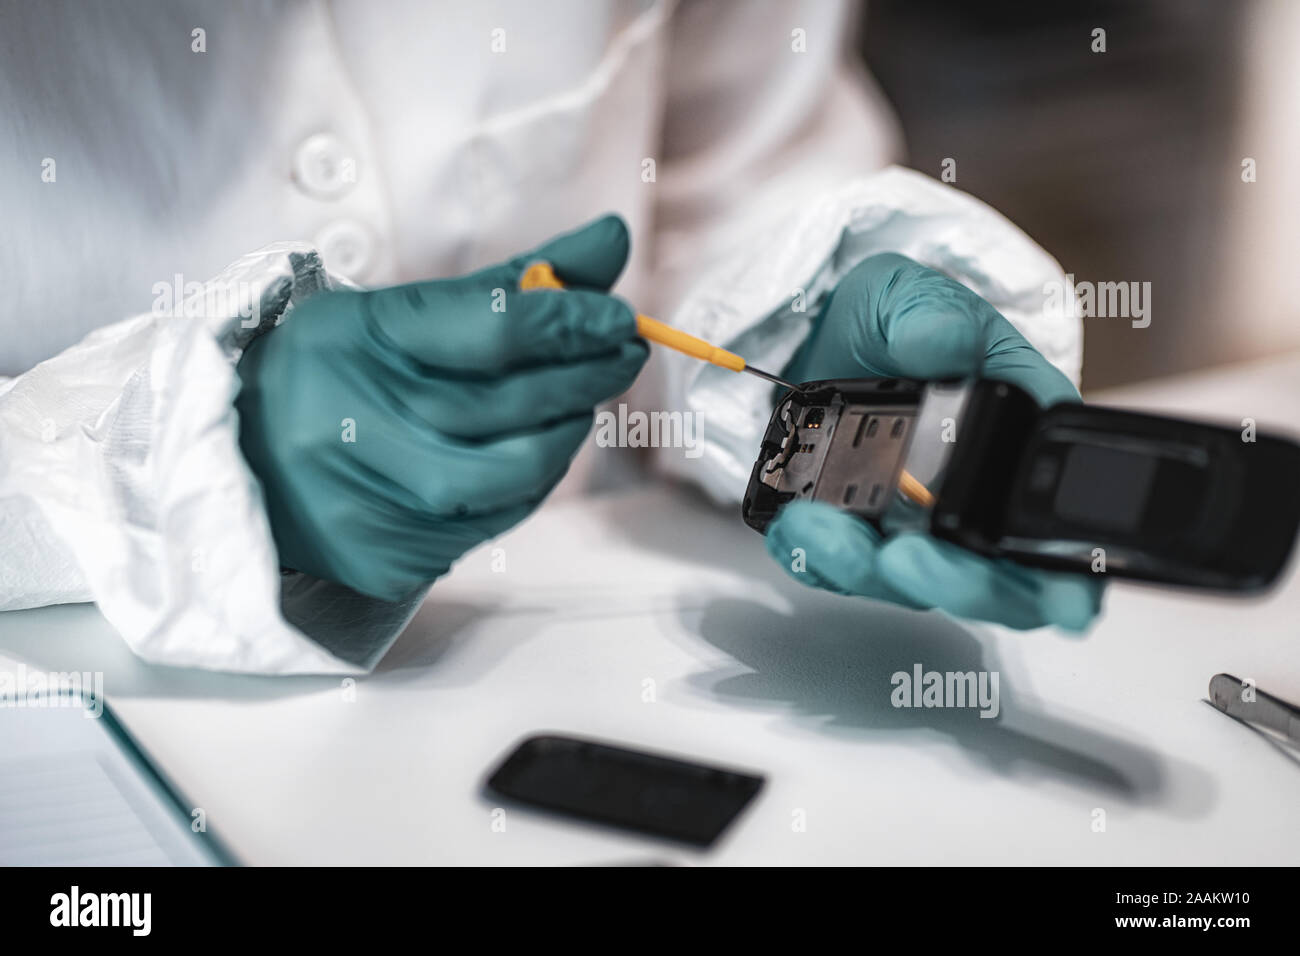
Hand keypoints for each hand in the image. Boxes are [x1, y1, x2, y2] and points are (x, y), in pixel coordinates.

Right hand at [236, 216, 646, 600]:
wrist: (242, 465)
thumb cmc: (335, 375)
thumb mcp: (397, 312)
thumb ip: (508, 283)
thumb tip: (612, 241)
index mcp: (349, 340)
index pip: (489, 326)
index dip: (567, 318)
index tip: (614, 314)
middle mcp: (349, 424)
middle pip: (508, 403)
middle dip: (583, 374)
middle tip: (621, 352)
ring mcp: (365, 500)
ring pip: (511, 475)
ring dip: (563, 438)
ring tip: (574, 407)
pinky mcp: (385, 558)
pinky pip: (493, 523)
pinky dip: (530, 485)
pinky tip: (533, 454)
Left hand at [768, 253, 1102, 630]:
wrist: (814, 336)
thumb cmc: (887, 320)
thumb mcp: (909, 294)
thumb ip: (932, 314)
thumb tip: (946, 343)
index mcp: (1017, 440)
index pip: (1062, 523)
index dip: (1074, 575)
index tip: (1064, 606)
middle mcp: (974, 498)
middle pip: (992, 580)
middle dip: (956, 584)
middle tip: (910, 560)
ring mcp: (915, 527)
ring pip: (910, 584)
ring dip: (866, 568)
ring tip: (821, 528)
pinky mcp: (857, 538)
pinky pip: (842, 571)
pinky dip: (817, 557)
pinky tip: (794, 525)